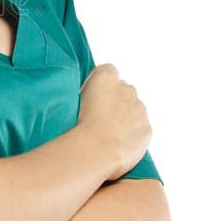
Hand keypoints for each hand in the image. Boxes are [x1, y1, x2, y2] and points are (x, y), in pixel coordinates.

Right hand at [78, 63, 151, 180]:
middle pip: (123, 90)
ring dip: (125, 117)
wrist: (97, 149)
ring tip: (108, 132)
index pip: (108, 70)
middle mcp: (127, 89)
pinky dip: (132, 133)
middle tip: (100, 117)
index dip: (101, 83)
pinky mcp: (146, 128)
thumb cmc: (80, 125)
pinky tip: (118, 142)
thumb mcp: (73, 98)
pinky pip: (140, 128)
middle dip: (116, 100)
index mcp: (106, 77)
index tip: (94, 96)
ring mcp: (139, 109)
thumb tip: (93, 95)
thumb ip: (88, 89)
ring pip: (134, 109)